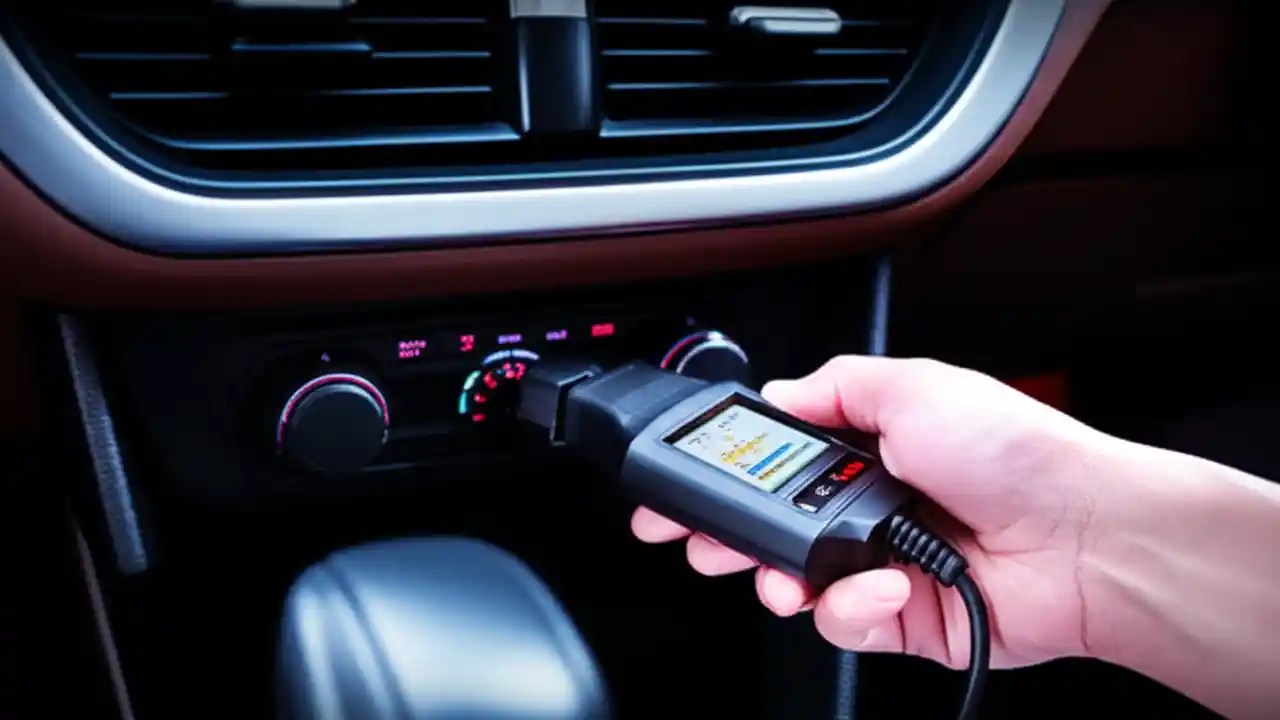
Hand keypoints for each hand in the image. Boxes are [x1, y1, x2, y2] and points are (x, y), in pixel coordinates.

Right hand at [632, 356, 1113, 669]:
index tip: (676, 488)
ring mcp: (877, 564)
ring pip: (791, 583)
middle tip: (692, 539)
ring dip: (780, 578)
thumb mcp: (914, 386)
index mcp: (864, 448)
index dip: (720, 475)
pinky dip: (852, 607)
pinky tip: (884, 586)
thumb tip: (778, 395)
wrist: (1085, 537)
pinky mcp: (897, 617)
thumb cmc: (1017, 453)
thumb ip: (833, 388)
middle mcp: (865, 506)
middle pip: (767, 527)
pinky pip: (840, 621)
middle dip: (721, 536)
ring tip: (787, 575)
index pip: (771, 462)